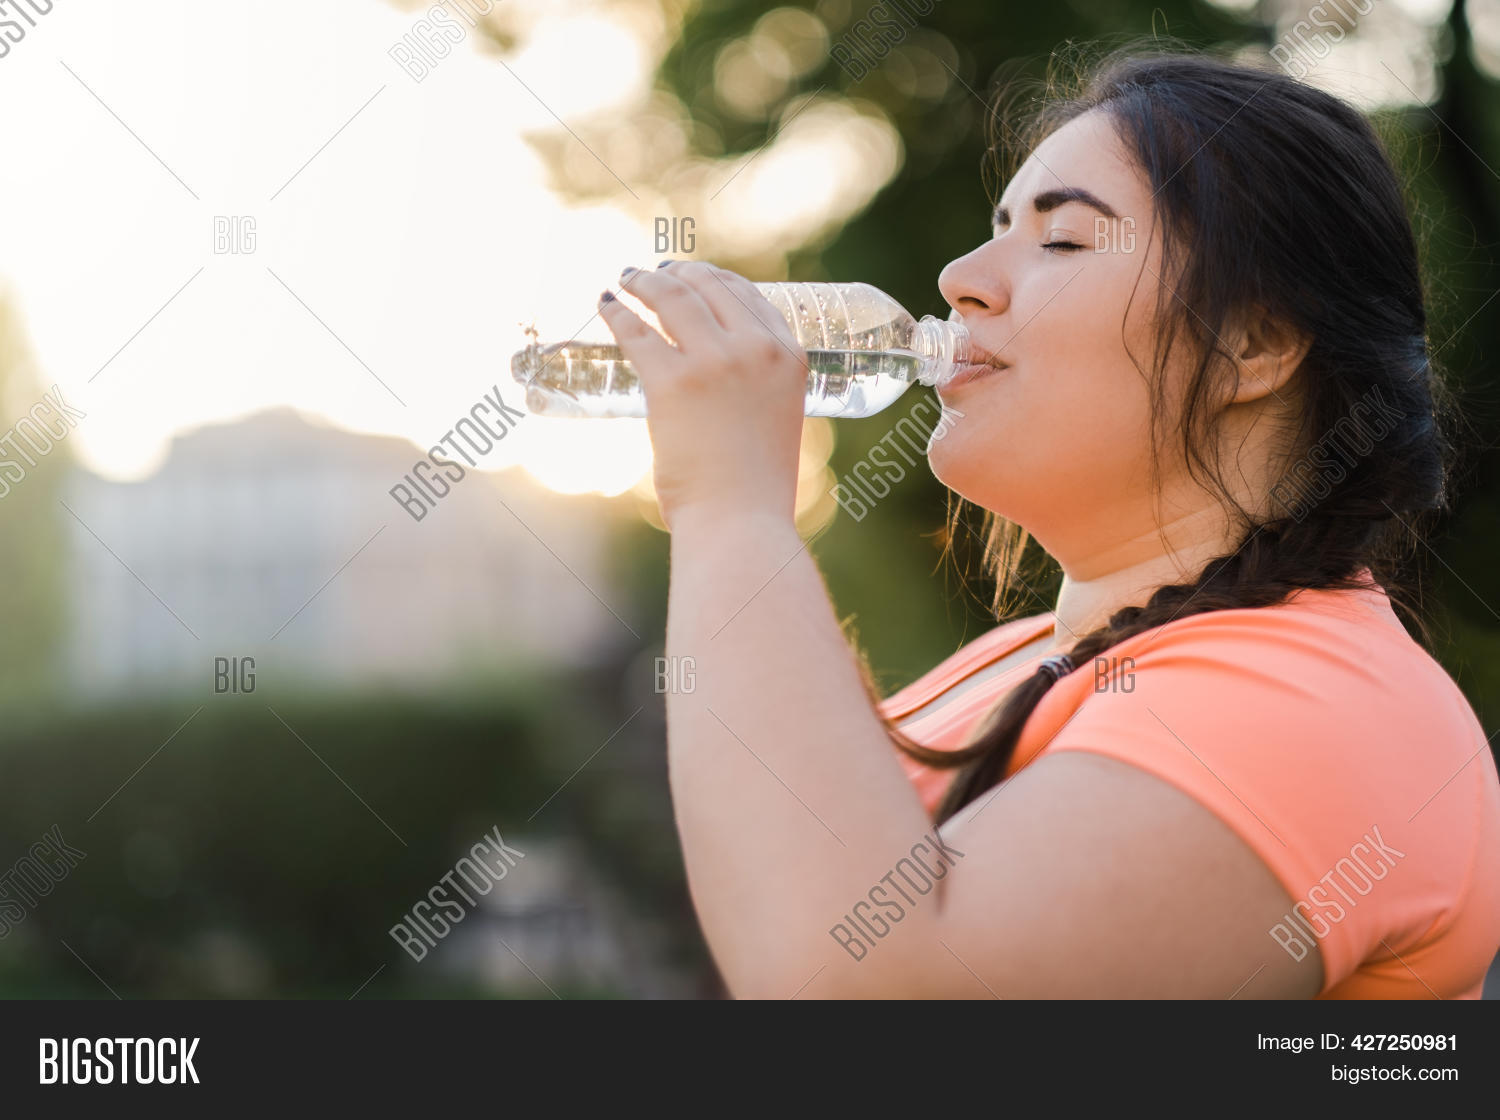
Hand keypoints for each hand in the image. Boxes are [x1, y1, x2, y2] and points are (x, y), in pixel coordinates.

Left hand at [597, 261, 806, 530]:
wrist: (741, 523)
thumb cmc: (756, 490)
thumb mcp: (777, 424)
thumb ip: (758, 396)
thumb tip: (721, 391)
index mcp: (789, 359)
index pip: (750, 296)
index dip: (715, 278)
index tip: (693, 274)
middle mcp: (755, 350)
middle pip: (709, 287)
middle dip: (677, 273)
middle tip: (653, 274)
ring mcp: (714, 362)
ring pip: (672, 298)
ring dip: (644, 282)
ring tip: (628, 279)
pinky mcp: (672, 383)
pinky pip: (636, 332)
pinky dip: (617, 313)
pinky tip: (606, 304)